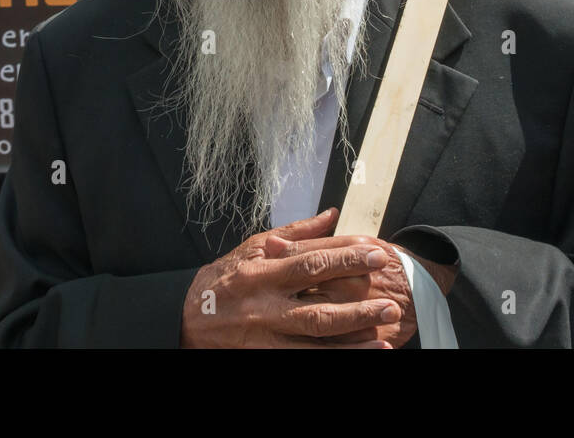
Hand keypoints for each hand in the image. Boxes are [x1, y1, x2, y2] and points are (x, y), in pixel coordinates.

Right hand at [179, 208, 398, 347]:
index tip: (376, 252)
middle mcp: (265, 304)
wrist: (183, 320)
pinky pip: (304, 359)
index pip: (310, 261)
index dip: (345, 256)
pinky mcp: (265, 357)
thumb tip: (332, 213)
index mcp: (263, 272)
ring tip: (385, 330)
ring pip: (314, 337)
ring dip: (352, 335)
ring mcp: (265, 335)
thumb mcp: (251, 249)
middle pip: (317, 303)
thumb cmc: (222, 280)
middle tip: (390, 298)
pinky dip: (334, 357)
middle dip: (357, 302)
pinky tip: (359, 355)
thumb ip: (295, 232)